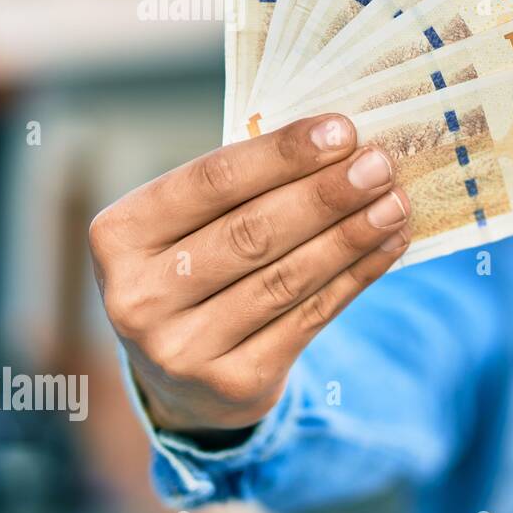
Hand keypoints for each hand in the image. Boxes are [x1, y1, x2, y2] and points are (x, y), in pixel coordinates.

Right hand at [89, 114, 409, 433]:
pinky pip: (311, 317)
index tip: (341, 129)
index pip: (210, 182)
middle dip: (325, 194)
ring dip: (350, 235)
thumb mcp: (192, 226)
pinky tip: (388, 244)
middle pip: (252, 232)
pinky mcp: (234, 383)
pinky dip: (357, 276)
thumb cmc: (198, 269)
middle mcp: (139, 296)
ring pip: (286, 278)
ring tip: (394, 202)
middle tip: (379, 164)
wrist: (185, 378)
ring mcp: (182, 348)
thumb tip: (340, 144)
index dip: (281, 154)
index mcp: (118, 235)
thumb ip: (246, 188)